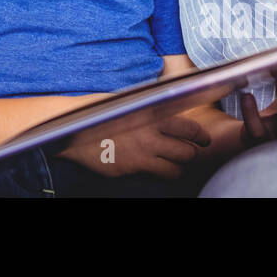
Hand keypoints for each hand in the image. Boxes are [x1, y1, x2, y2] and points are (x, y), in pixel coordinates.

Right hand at [56, 109, 210, 179]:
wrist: (71, 129)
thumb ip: (147, 107)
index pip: (189, 128)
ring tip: (176, 161)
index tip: (204, 139)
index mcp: (151, 114)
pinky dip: (164, 173)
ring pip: (177, 167)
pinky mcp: (132, 168)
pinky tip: (158, 168)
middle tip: (192, 151)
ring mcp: (141, 154)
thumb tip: (167, 106)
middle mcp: (150, 135)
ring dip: (180, 165)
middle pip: (188, 151)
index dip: (201, 136)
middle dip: (193, 152)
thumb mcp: (125, 102)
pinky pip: (159, 175)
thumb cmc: (98, 112)